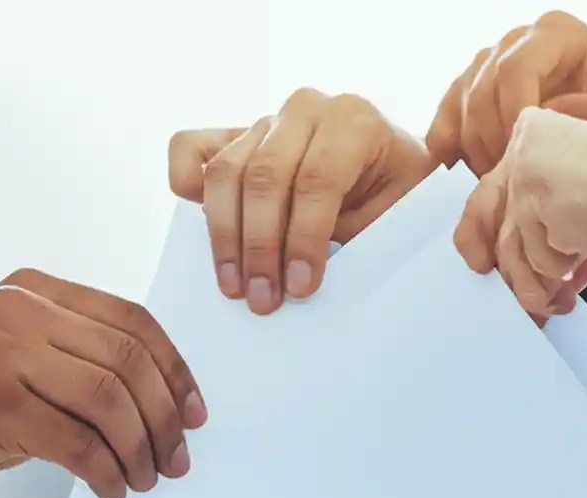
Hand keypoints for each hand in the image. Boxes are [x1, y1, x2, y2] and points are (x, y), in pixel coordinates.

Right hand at [0, 268, 206, 497]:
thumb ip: (72, 363)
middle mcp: (18, 309)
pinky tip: (111, 491)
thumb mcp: (12, 362)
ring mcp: (1, 352)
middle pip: (128, 359)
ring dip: (140, 449)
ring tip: (146, 479)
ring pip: (110, 399)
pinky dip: (106, 472)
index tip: (194, 411)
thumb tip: (156, 406)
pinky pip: (77, 442)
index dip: (174, 369)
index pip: (131, 320)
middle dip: (165, 416)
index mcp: (31, 290)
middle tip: (177, 458)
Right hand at [169, 88, 436, 314]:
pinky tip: (203, 230)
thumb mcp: (399, 215)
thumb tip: (308, 277)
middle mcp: (307, 109)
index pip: (318, 179)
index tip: (301, 288)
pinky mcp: (233, 134)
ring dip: (225, 238)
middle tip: (263, 300)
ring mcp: (265, 120)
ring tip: (236, 288)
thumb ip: (360, 234)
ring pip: (226, 173)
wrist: (390, 172)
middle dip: (261, 246)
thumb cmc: (396, 199)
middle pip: (266, 177)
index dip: (305, 238)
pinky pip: (191, 149)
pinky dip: (186, 184)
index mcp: (354, 120)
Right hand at [426, 10, 586, 175]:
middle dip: (490, 139)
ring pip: (460, 102)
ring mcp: (489, 61)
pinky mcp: (471, 87)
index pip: (514, 69)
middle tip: (508, 177)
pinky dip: (444, 142)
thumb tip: (546, 119)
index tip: (521, 154)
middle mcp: (516, 39)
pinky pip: (445, 113)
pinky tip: (451, 167)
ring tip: (496, 178)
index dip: (510, 114)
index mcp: (556, 33)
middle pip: (481, 88)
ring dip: (472, 147)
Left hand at [453, 108, 586, 319]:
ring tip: (556, 301)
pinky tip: (586, 256)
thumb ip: (540, 226)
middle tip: (520, 300)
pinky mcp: (538, 202)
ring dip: (535, 283)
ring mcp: (525, 175)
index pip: (487, 192)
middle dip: (504, 269)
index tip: (478, 264)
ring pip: (514, 247)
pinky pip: (540, 256)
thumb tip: (512, 271)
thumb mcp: (575, 207)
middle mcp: (520, 149)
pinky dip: (564, 267)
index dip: (479, 234)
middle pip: (488, 220)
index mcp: (531, 135)